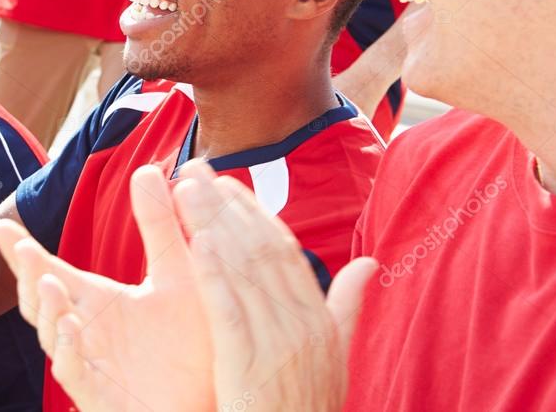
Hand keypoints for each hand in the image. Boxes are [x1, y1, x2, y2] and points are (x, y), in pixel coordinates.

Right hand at [0, 164, 214, 411]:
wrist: (213, 398)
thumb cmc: (190, 340)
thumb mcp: (178, 275)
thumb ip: (162, 227)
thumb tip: (149, 169)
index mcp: (95, 300)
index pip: (49, 269)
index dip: (23, 250)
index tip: (2, 225)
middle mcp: (83, 328)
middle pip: (40, 298)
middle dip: (27, 274)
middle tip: (21, 248)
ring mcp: (87, 362)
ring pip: (50, 333)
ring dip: (46, 308)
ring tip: (48, 281)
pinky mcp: (99, 394)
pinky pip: (74, 372)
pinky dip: (67, 350)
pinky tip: (68, 327)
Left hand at [172, 171, 377, 411]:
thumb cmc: (307, 410)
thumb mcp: (335, 359)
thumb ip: (347, 308)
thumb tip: (370, 264)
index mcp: (318, 319)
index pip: (284, 250)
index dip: (254, 212)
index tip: (227, 183)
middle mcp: (301, 324)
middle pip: (260, 248)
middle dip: (225, 204)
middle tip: (195, 167)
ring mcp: (277, 343)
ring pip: (243, 269)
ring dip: (212, 223)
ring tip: (185, 188)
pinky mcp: (249, 365)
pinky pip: (230, 311)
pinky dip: (214, 274)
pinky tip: (196, 242)